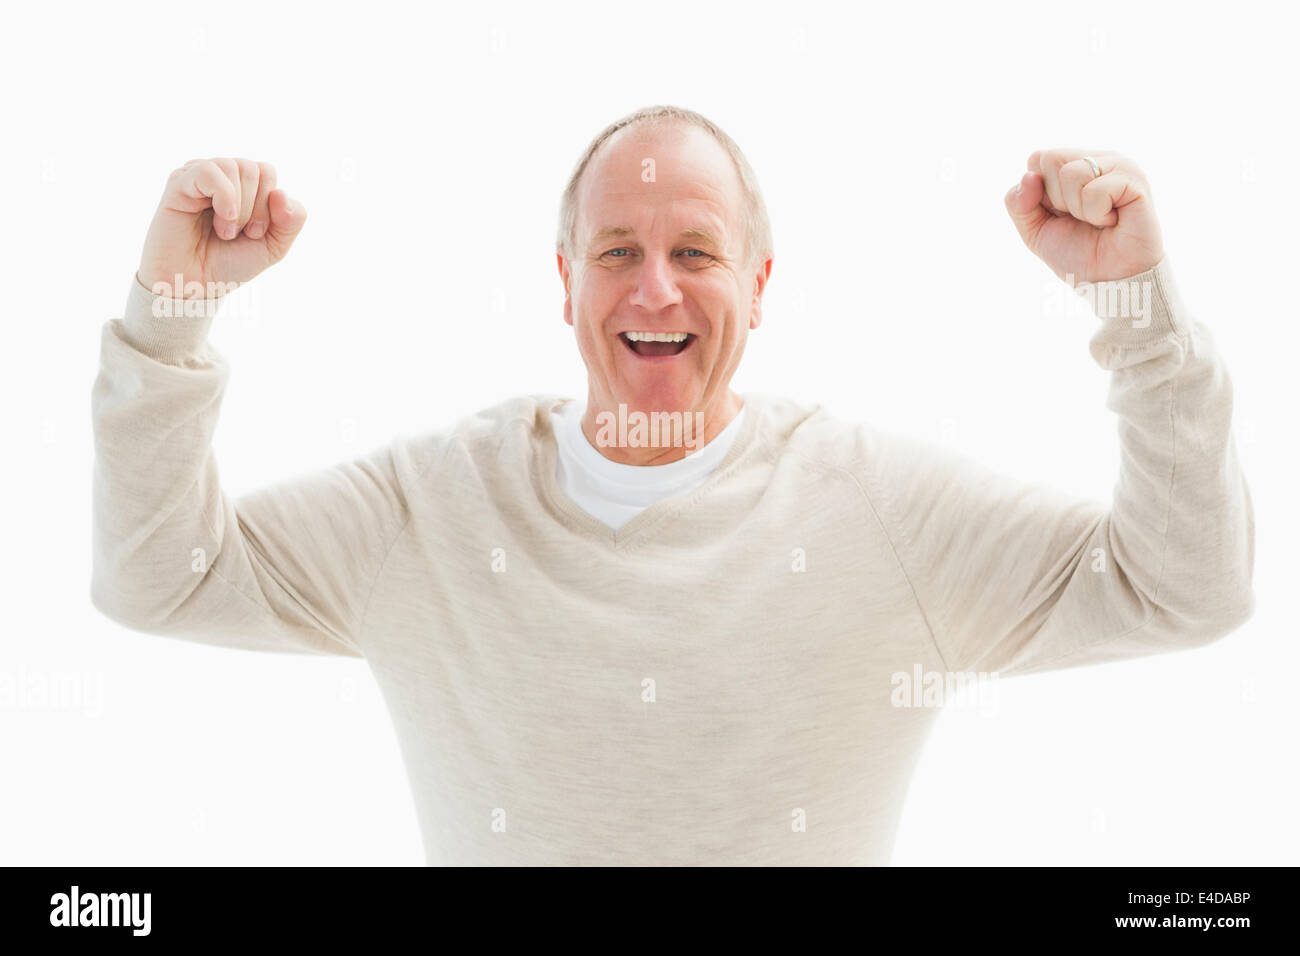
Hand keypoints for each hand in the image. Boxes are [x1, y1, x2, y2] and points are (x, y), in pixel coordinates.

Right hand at [137, 157, 306, 296]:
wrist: (195, 285)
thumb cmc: (230, 263)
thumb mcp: (273, 246)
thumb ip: (292, 221)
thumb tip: (281, 192)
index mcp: (242, 186)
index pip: (267, 171)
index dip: (270, 204)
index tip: (256, 233)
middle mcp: (220, 176)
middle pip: (254, 168)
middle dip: (257, 207)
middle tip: (242, 233)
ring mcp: (198, 176)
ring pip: (235, 167)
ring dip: (240, 207)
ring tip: (226, 231)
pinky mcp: (179, 183)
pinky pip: (209, 171)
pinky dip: (225, 197)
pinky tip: (221, 220)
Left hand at [1005, 149, 1163, 282]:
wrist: (1109, 281)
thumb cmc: (1078, 253)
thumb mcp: (1034, 230)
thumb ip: (1018, 203)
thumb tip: (1029, 176)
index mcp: (1075, 164)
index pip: (1038, 158)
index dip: (1038, 193)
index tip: (1060, 213)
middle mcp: (1098, 159)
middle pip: (1051, 159)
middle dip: (1057, 199)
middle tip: (1081, 218)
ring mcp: (1119, 166)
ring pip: (1072, 174)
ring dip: (1078, 209)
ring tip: (1099, 220)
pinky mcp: (1135, 181)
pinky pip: (1095, 191)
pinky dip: (1097, 215)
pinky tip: (1114, 221)